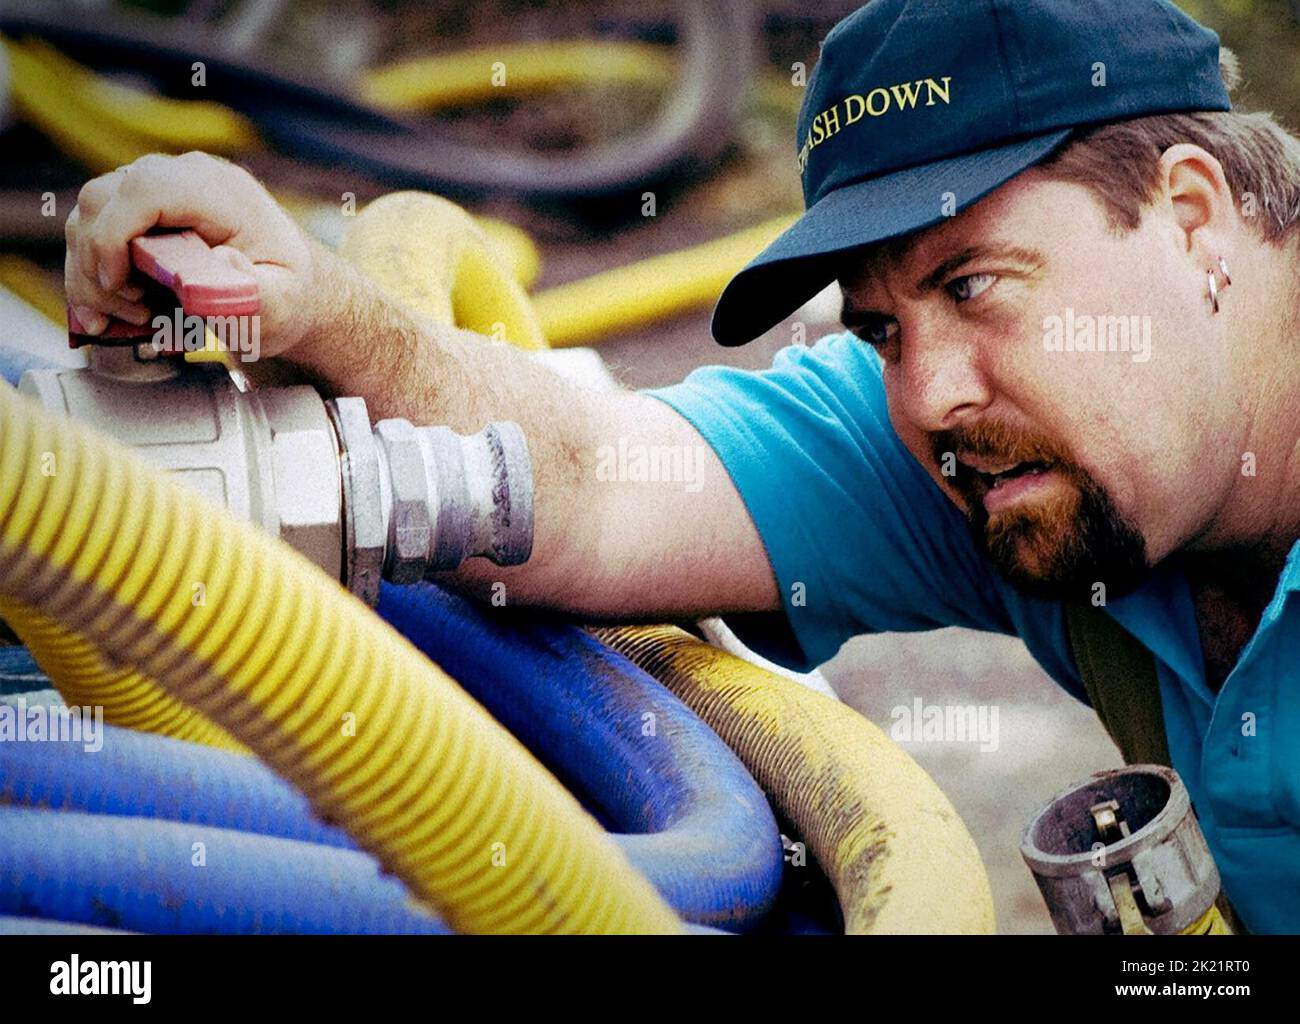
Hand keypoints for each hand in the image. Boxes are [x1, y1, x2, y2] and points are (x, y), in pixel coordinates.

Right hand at [64, 151, 319, 358]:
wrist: (295, 288)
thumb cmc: (290, 295)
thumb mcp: (284, 304)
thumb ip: (257, 291)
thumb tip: (224, 261)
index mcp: (221, 192)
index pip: (144, 191)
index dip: (114, 236)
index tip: (120, 286)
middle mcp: (184, 177)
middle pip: (102, 200)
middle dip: (96, 263)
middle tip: (132, 313)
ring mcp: (160, 189)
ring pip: (88, 215)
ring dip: (90, 273)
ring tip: (131, 317)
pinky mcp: (143, 208)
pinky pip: (93, 229)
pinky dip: (90, 273)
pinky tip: (112, 312)